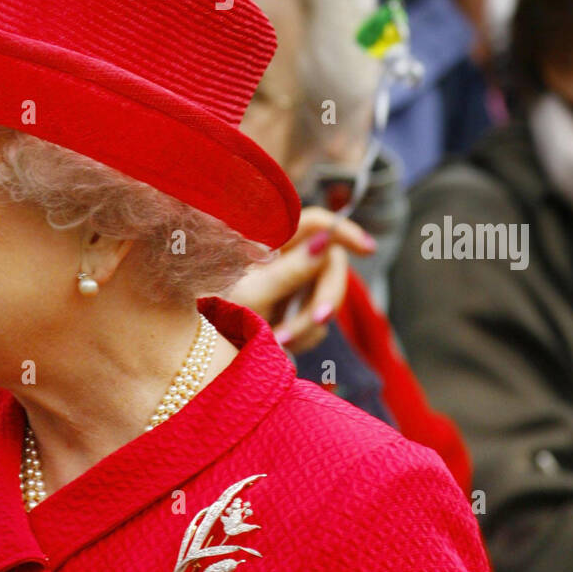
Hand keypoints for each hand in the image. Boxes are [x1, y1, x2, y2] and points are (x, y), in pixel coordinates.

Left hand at [229, 207, 376, 356]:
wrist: (204, 350)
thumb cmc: (219, 314)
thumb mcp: (253, 295)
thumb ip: (290, 271)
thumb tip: (325, 242)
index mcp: (272, 240)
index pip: (317, 222)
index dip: (344, 230)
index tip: (368, 248)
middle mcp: (288, 257)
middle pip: (330, 265)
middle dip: (327, 296)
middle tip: (317, 321)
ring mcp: (295, 283)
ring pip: (326, 298)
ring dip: (309, 324)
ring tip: (278, 340)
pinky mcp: (298, 310)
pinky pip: (317, 323)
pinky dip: (304, 335)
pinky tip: (280, 343)